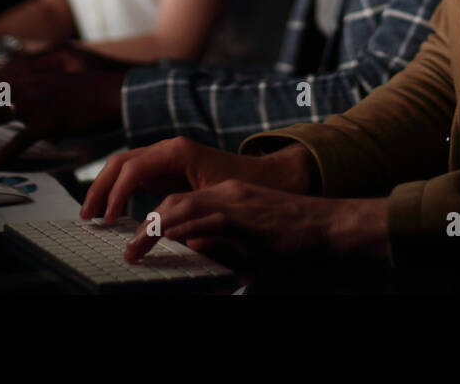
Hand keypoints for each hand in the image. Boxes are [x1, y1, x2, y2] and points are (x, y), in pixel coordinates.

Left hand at [0, 53, 128, 167]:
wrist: (117, 93)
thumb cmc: (95, 93)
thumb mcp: (64, 89)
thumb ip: (46, 102)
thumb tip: (38, 128)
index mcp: (34, 78)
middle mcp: (31, 87)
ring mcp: (38, 103)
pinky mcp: (49, 122)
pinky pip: (21, 139)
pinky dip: (5, 152)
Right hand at [81, 137, 316, 223]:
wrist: (271, 177)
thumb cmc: (248, 187)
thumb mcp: (218, 200)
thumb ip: (188, 213)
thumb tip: (161, 232)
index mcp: (178, 152)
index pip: (133, 168)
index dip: (116, 194)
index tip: (109, 221)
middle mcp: (168, 150)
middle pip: (120, 162)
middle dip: (101, 188)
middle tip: (88, 217)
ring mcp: (165, 158)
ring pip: (123, 167)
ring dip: (105, 189)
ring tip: (93, 216)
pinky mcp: (166, 170)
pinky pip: (134, 177)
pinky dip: (119, 192)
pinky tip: (112, 213)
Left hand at [120, 181, 390, 271]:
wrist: (331, 228)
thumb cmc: (296, 242)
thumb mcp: (252, 249)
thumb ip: (222, 253)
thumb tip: (196, 268)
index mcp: (229, 197)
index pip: (182, 201)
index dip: (155, 220)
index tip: (137, 240)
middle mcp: (227, 192)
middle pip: (174, 199)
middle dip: (146, 222)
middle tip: (128, 247)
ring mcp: (234, 199)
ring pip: (181, 204)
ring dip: (153, 227)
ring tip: (135, 249)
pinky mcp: (242, 211)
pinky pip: (201, 217)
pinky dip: (177, 229)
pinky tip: (163, 241)